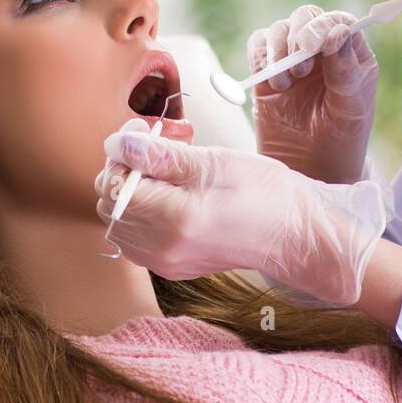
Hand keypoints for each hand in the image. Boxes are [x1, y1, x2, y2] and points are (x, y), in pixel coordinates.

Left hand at [96, 120, 389, 304]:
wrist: (292, 232)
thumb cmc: (264, 191)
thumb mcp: (216, 160)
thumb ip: (161, 156)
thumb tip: (118, 144)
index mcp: (176, 218)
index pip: (114, 185)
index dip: (122, 154)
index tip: (143, 135)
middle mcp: (164, 247)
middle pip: (109, 204)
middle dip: (124, 171)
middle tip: (155, 149)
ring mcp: (165, 262)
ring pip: (117, 222)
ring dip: (129, 193)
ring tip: (163, 174)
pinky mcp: (170, 267)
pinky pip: (132, 239)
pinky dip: (139, 214)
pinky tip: (166, 198)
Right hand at [248, 4, 378, 183]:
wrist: (311, 168)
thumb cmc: (341, 139)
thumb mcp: (350, 109)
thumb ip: (345, 72)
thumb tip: (338, 33)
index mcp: (351, 53)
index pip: (339, 22)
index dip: (325, 25)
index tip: (314, 45)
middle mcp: (321, 50)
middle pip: (306, 17)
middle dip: (299, 32)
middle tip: (298, 59)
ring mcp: (293, 59)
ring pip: (279, 29)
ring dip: (277, 48)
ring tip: (284, 83)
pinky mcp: (267, 73)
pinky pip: (257, 48)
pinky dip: (258, 56)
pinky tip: (268, 82)